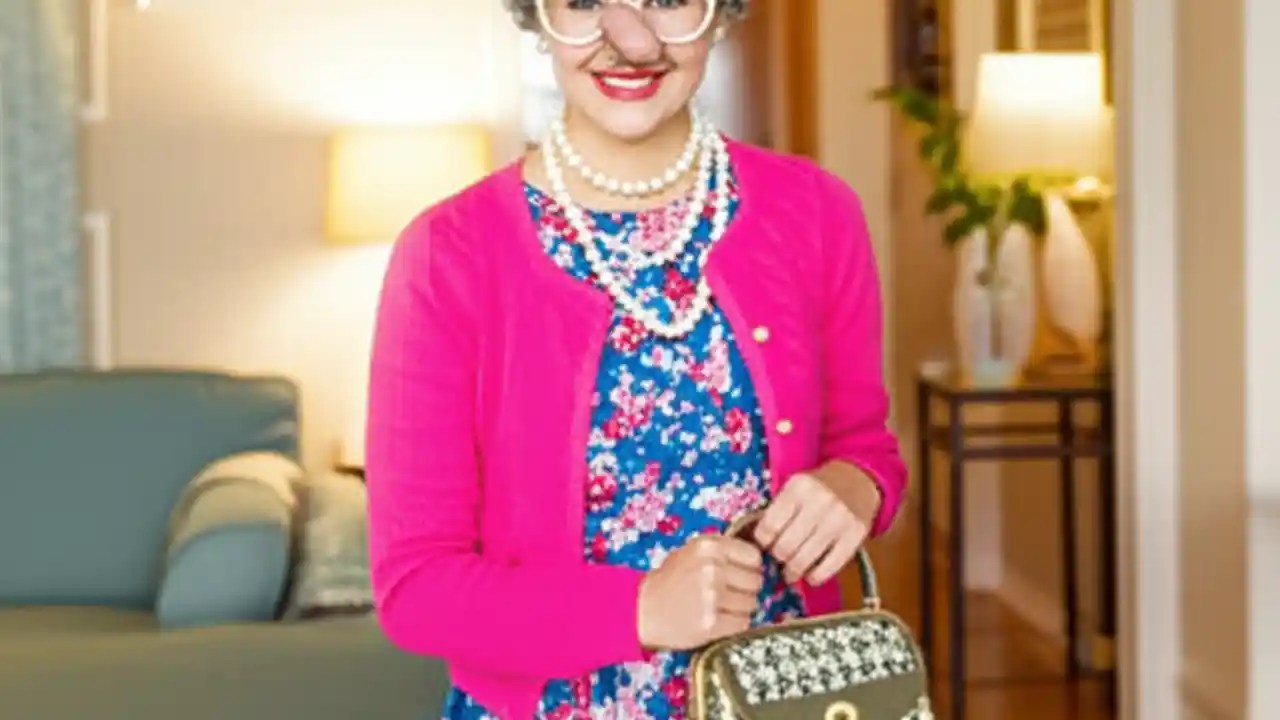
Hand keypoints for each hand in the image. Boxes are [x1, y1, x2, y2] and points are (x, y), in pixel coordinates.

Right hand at [636, 535, 763, 650]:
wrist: (642, 609)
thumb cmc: (670, 580)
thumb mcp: (692, 552)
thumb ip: (722, 551)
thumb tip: (758, 561)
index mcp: (709, 546)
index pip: (754, 557)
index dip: (749, 568)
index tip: (739, 575)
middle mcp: (712, 568)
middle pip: (756, 581)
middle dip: (746, 589)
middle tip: (728, 594)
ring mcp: (712, 596)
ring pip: (752, 603)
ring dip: (741, 608)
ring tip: (721, 608)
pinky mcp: (711, 623)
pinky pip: (744, 623)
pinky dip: (735, 624)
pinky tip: (719, 620)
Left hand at [754, 462, 880, 585]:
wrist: (858, 480)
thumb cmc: (818, 488)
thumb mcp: (795, 489)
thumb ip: (778, 512)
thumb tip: (758, 547)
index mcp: (798, 487)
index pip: (769, 525)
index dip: (762, 542)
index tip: (763, 545)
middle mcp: (820, 502)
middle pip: (785, 546)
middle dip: (777, 557)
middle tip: (778, 559)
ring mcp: (840, 519)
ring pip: (805, 559)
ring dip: (793, 571)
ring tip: (790, 572)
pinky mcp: (856, 535)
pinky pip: (829, 567)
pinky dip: (815, 577)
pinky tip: (810, 575)